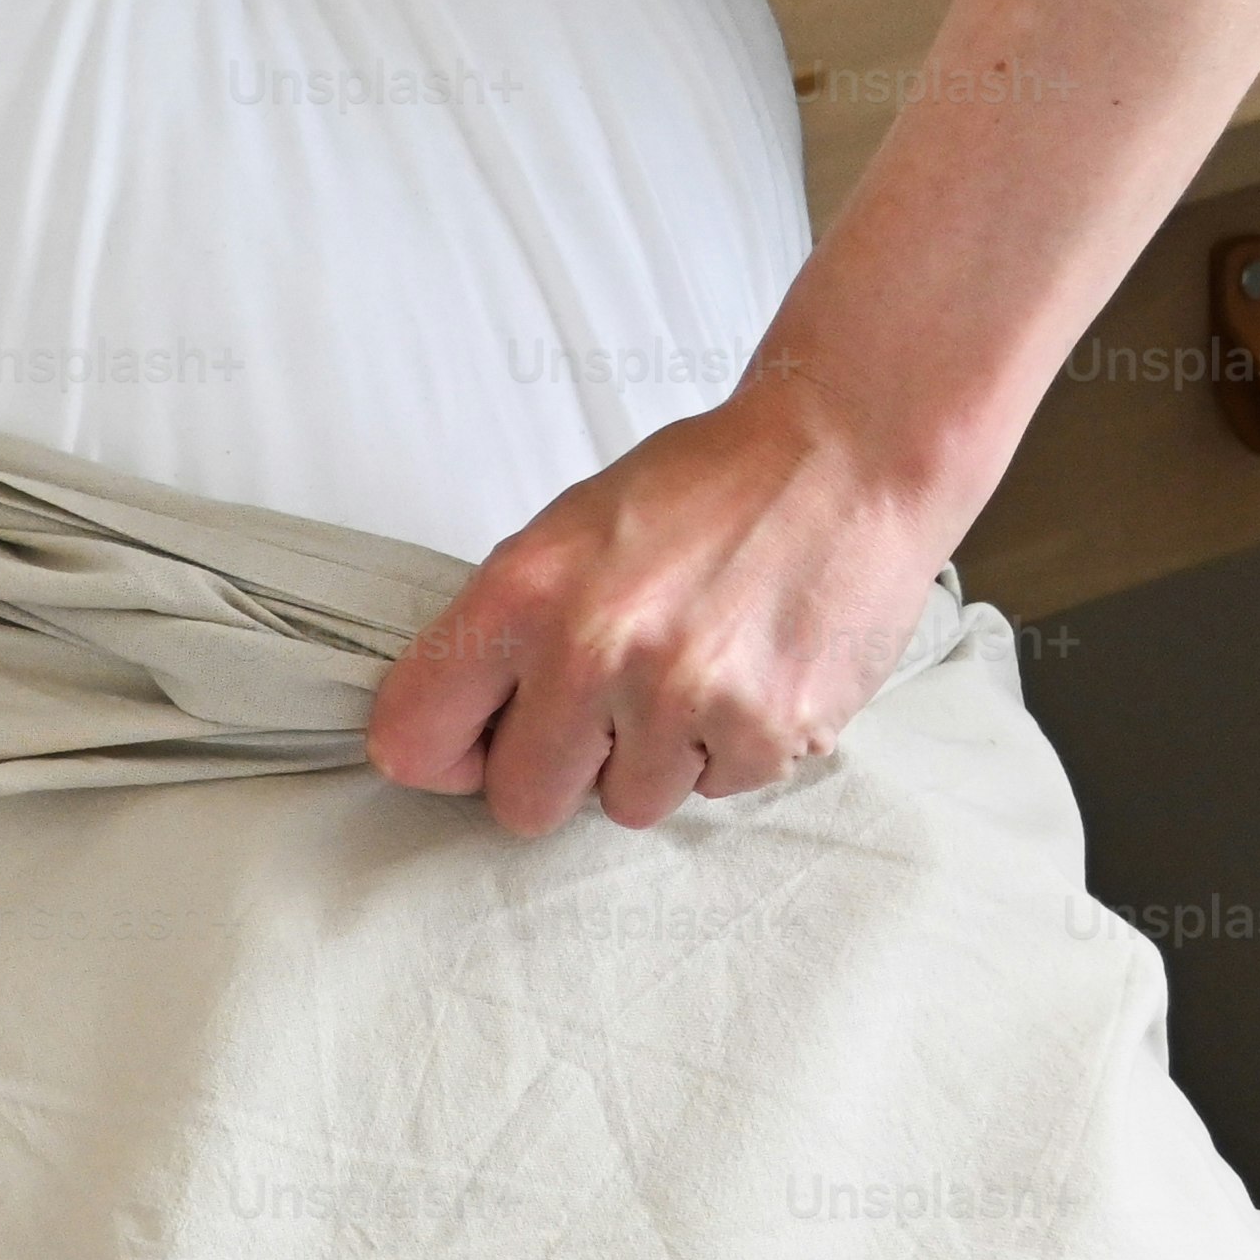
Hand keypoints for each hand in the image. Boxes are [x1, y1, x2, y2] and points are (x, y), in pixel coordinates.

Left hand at [370, 370, 966, 835]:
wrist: (849, 454)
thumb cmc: (707, 490)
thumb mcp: (569, 533)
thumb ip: (504, 633)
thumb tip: (453, 733)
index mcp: (522, 593)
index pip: (410, 739)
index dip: (444, 754)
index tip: (478, 743)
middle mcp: (591, 651)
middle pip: (520, 803)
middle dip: (560, 769)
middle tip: (608, 707)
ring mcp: (680, 699)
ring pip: (627, 805)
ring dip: (656, 758)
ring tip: (697, 670)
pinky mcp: (763, 734)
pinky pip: (713, 792)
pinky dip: (729, 748)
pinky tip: (751, 673)